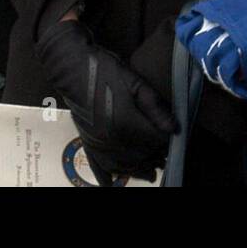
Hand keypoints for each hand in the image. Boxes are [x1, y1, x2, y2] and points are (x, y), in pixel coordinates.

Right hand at [35, 20, 176, 185]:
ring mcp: (98, 143)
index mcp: (127, 123)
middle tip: (165, 151)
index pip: (155, 141)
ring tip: (152, 170)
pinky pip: (103, 166)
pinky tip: (118, 179)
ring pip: (125, 165)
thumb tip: (174, 128)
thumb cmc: (106, 70)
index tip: (173, 136)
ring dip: (140, 168)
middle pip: (142, 155)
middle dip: (156, 155)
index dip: (167, 140)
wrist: (73, 68)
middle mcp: (112, 139)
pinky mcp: (88, 142)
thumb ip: (155, 106)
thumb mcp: (135, 82)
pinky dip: (113, 174)